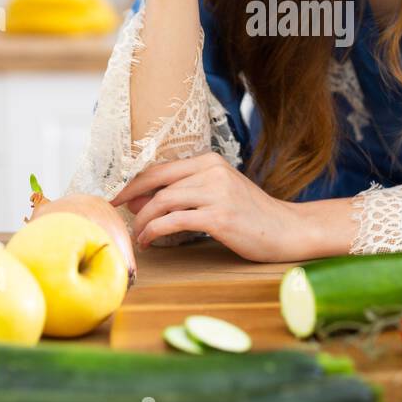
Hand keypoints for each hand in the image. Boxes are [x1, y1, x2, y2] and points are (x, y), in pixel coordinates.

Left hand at [112, 152, 307, 261]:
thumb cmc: (251, 215)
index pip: (161, 167)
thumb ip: (183, 193)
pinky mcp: (219, 217)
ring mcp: (217, 193)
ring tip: (137, 235)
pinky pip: (174, 221)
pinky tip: (149, 240)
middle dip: (129, 196)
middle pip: (157, 180)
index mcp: (211, 161)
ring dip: (143, 220)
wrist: (287, 229)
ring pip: (163, 201)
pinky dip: (155, 231)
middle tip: (113, 210)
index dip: (134, 182)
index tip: (116, 195)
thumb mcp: (217, 194)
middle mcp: (212, 172)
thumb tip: (138, 198)